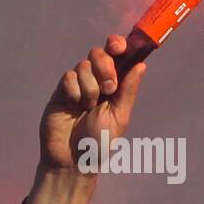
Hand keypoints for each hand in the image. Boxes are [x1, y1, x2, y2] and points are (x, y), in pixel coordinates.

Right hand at [29, 35, 145, 203]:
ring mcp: (78, 84)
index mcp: (116, 85)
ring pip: (83, 65)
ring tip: (88, 107)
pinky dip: (74, 92)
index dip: (118, 45)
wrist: (74, 157)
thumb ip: (128, 90)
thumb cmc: (101, 141)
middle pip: (99, 53)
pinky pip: (68, 77)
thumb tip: (141, 65)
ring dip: (90, 87)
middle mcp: (97, 81)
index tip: (119, 46)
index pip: (117, 56)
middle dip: (105, 66)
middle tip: (109, 88)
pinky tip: (73, 107)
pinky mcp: (61, 90)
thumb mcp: (119, 116)